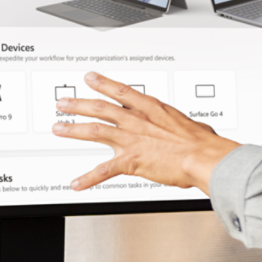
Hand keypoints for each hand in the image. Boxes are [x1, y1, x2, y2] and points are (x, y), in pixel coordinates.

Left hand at [52, 72, 240, 193]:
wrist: (202, 157)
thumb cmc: (202, 143)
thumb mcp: (193, 125)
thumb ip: (186, 126)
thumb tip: (198, 129)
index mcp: (152, 109)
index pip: (121, 92)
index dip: (103, 84)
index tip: (90, 78)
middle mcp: (137, 121)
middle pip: (100, 107)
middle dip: (78, 104)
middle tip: (63, 103)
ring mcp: (131, 139)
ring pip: (94, 130)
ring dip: (73, 129)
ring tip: (59, 128)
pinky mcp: (130, 161)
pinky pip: (104, 170)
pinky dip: (88, 178)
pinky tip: (77, 183)